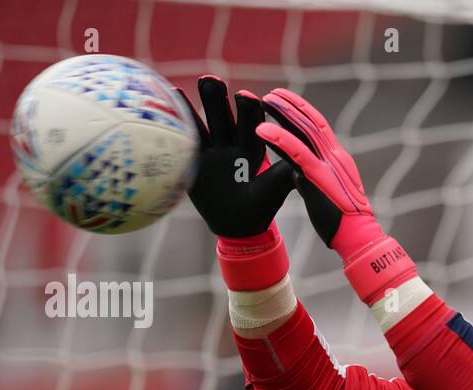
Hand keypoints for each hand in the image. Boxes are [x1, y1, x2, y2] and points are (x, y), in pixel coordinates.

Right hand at [174, 75, 293, 237]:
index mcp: (253, 150)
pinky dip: (181, 119)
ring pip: (207, 122)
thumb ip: (283, 174)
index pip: (251, 126)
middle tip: (212, 79)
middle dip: (219, 99)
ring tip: (195, 82)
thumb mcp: (273, 192)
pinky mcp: (196, 159)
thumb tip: (300, 160)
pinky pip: (188, 138)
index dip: (248, 112)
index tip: (245, 96)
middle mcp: (233, 145)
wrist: (238, 227)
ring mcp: (214, 150)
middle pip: (225, 117)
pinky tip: (172, 96)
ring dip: (201, 103)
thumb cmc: (261, 210)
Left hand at [256, 88, 415, 303]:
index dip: (301, 110)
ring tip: (264, 100)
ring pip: (304, 129)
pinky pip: (296, 151)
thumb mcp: (323, 192)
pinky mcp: (319, 176)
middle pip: (312, 120)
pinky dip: (278, 137)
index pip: (319, 126)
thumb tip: (296, 171)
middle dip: (291, 104)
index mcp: (338, 159)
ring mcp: (328, 164)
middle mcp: (335, 156)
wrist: (358, 238)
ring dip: (283, 112)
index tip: (284, 100)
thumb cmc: (340, 222)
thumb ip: (311, 177)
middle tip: (271, 94)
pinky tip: (261, 129)